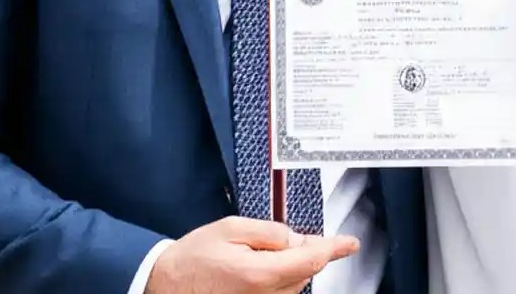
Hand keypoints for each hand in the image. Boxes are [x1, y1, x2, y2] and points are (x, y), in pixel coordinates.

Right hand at [146, 216, 358, 293]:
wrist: (166, 286)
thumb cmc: (193, 259)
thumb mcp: (231, 229)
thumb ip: (270, 231)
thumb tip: (296, 239)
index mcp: (262, 274)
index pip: (312, 258)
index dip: (334, 247)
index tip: (349, 243)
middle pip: (305, 270)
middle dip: (300, 250)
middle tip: (271, 240)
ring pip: (294, 282)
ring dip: (287, 265)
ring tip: (250, 256)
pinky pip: (280, 293)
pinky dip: (277, 278)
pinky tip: (254, 270)